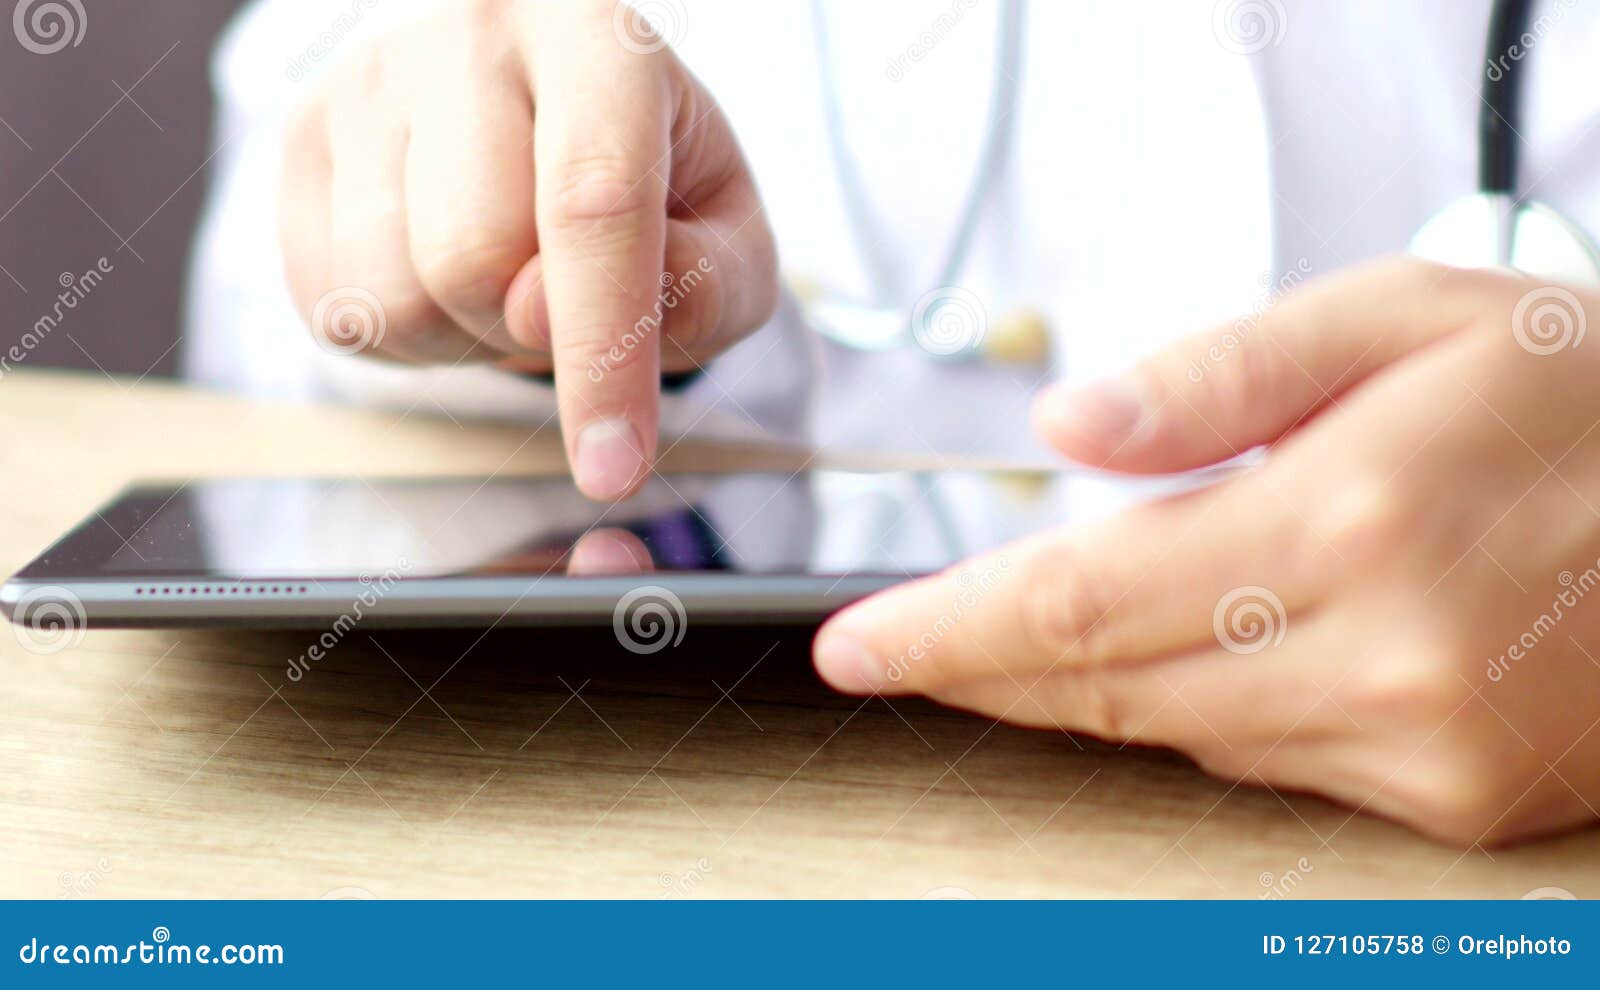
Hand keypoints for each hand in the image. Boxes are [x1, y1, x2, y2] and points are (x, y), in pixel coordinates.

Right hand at [279, 0, 777, 499]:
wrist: (552, 107)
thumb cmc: (657, 181)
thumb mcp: (724, 238)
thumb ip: (693, 286)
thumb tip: (551, 314)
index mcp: (595, 34)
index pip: (594, 204)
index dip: (603, 354)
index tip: (614, 469)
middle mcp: (469, 32)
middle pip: (473, 257)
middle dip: (528, 330)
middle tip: (562, 296)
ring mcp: (367, 80)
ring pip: (391, 292)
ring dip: (462, 335)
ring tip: (505, 279)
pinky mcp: (302, 138)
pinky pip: (333, 307)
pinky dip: (406, 334)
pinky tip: (444, 276)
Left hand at [813, 258, 1599, 845]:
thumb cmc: (1580, 394)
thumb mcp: (1403, 315)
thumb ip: (1220, 372)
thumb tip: (1068, 431)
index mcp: (1351, 520)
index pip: (1077, 602)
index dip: (947, 631)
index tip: (858, 648)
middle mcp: (1382, 657)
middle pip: (1105, 687)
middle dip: (983, 668)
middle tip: (899, 647)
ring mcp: (1421, 746)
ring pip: (1175, 733)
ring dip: (1085, 684)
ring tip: (1041, 625)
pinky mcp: (1453, 798)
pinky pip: (1263, 764)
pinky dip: (1198, 711)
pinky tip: (1199, 650)